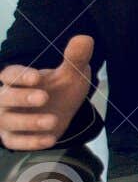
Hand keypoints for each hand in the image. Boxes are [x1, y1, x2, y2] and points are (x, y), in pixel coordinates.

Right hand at [0, 35, 93, 150]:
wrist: (60, 113)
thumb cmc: (60, 89)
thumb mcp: (72, 74)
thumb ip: (75, 59)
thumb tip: (85, 39)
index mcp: (18, 79)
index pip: (10, 74)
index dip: (21, 76)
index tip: (38, 77)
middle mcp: (6, 98)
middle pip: (4, 97)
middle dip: (21, 98)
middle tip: (44, 97)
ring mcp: (7, 119)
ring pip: (7, 120)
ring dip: (28, 121)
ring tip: (52, 121)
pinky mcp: (12, 137)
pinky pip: (15, 141)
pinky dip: (30, 142)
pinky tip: (50, 140)